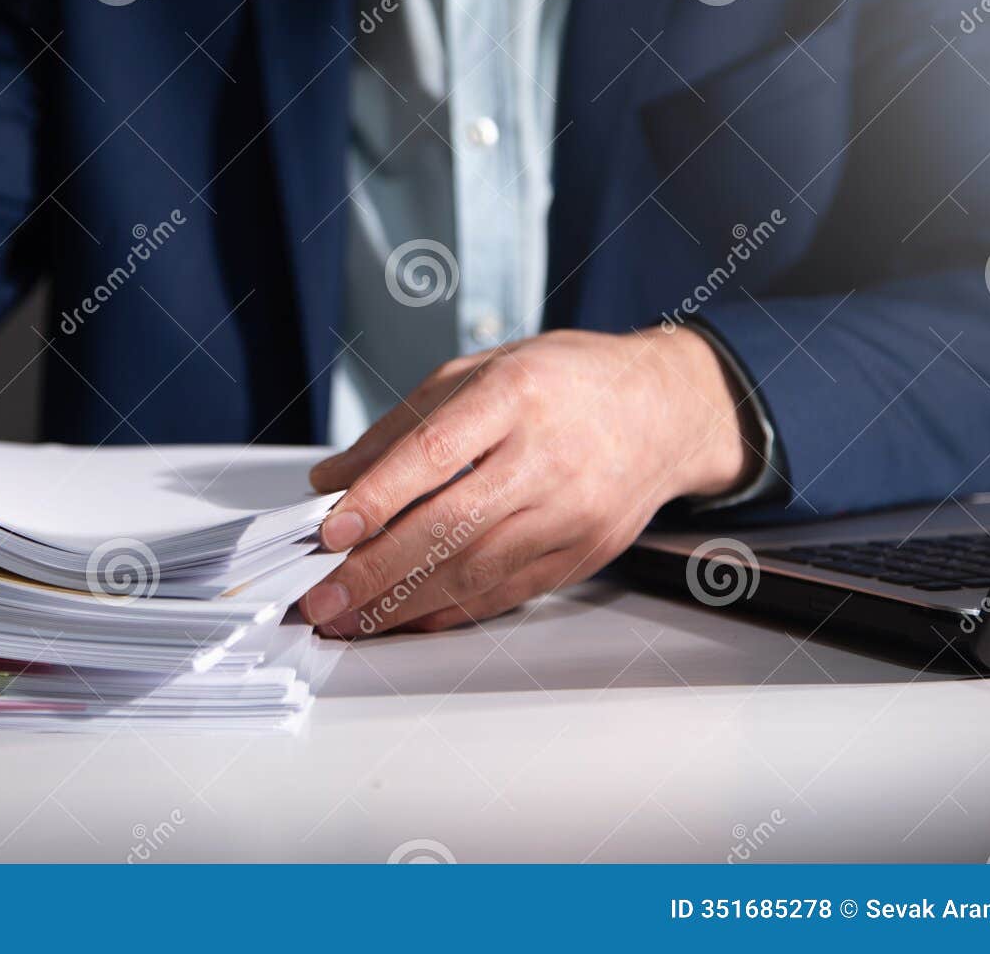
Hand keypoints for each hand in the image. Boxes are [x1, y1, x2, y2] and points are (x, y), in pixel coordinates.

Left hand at [299, 327, 761, 636]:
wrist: (668, 409)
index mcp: (515, 395)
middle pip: (449, 525)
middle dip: (375, 572)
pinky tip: (410, 618)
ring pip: (475, 570)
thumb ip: (400, 426)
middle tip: (321, 600)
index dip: (378, 497)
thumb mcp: (479, 371)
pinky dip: (451, 610)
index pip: (434, 452)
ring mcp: (572, 511)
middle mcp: (548, 456)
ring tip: (351, 619)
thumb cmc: (569, 383)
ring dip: (403, 604)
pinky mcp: (585, 552)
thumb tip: (332, 480)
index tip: (330, 532)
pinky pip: (507, 592)